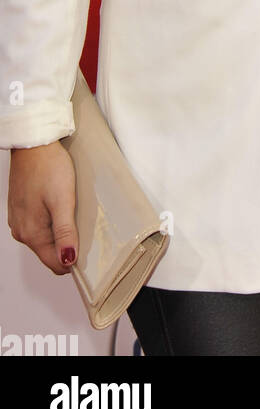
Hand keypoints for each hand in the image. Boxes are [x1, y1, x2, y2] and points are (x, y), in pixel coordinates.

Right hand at [8, 141, 78, 274]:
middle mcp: (21, 231)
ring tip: (74, 212)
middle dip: (68, 245)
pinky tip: (62, 206)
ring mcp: (20, 219)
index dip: (73, 260)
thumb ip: (65, 233)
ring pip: (45, 238)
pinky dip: (53, 220)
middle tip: (84, 225)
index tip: (89, 249)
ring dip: (61, 231)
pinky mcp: (23, 208)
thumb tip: (68, 260)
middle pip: (50, 252)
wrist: (34, 144)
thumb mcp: (62, 201)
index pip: (55, 264)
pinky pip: (40, 224)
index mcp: (31, 233)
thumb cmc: (48, 167)